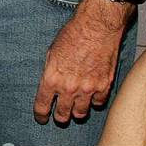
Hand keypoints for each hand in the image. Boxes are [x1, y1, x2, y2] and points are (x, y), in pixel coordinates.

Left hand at [33, 0, 128, 124]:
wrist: (96, 28)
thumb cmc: (73, 35)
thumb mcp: (51, 52)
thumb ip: (51, 71)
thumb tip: (50, 83)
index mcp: (52, 78)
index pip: (42, 105)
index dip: (41, 115)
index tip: (41, 118)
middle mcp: (69, 87)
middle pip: (62, 114)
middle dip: (59, 117)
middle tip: (59, 116)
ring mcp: (88, 88)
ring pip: (81, 113)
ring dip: (77, 112)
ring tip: (75, 110)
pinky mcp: (104, 85)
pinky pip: (99, 103)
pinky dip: (95, 102)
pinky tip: (92, 98)